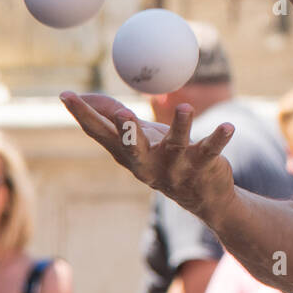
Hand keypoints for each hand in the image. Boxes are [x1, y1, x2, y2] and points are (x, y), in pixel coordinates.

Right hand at [58, 94, 235, 221]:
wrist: (206, 198)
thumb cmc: (164, 158)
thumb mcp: (138, 139)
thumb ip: (112, 117)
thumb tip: (83, 95)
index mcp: (128, 154)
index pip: (101, 133)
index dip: (82, 115)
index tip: (64, 94)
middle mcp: (148, 163)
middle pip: (133, 146)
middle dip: (126, 129)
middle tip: (121, 111)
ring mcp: (176, 167)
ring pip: (176, 145)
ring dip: (181, 126)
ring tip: (186, 107)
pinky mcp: (203, 166)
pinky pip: (211, 150)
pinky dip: (219, 138)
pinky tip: (228, 126)